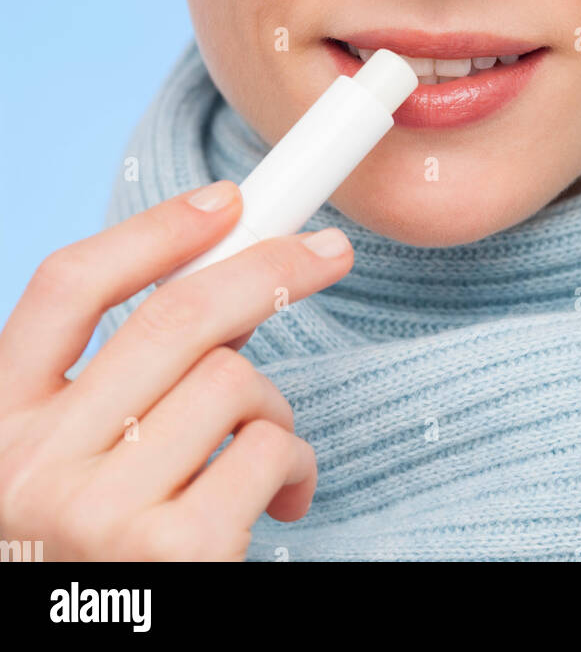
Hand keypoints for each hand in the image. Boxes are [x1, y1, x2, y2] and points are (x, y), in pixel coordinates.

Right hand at [0, 181, 352, 560]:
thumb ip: (112, 390)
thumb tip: (223, 286)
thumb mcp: (69, 468)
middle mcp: (35, 464)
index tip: (224, 199)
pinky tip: (280, 500)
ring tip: (268, 451)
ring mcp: (98, 513)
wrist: (106, 648)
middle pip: (174, 316)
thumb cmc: (91, 564)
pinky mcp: (171, 557)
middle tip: (322, 253)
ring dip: (276, 405)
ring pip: (234, 382)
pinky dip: (296, 463)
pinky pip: (268, 451)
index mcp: (0, 427)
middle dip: (265, 266)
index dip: (151, 229)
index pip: (66, 285)